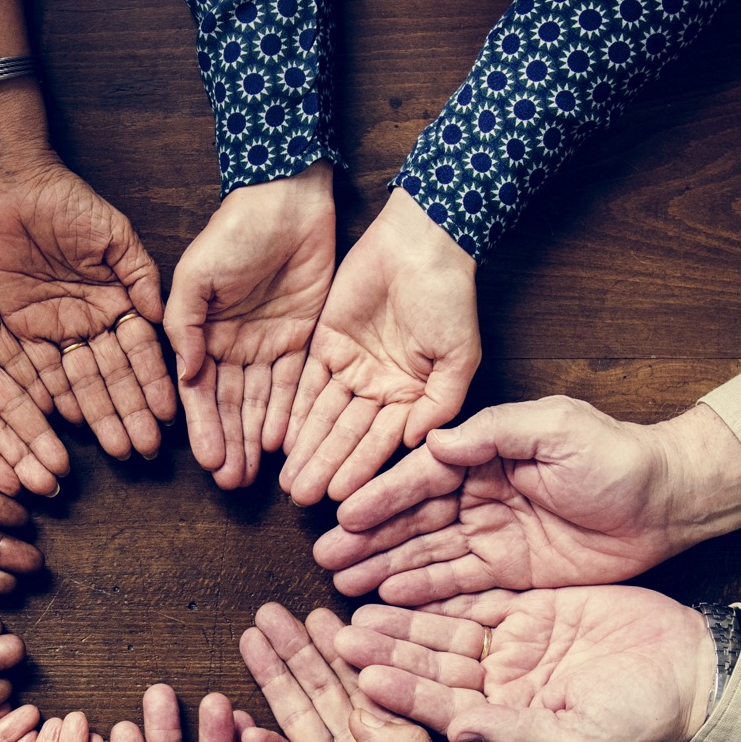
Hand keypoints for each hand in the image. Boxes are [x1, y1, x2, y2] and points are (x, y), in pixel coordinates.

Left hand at [0, 163, 174, 460]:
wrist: (15, 187)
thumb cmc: (70, 203)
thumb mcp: (115, 235)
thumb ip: (140, 275)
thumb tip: (163, 317)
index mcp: (118, 301)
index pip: (140, 351)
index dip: (153, 383)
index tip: (167, 415)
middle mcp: (91, 322)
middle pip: (113, 375)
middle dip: (129, 412)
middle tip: (144, 449)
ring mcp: (58, 328)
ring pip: (82, 380)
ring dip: (99, 414)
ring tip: (117, 447)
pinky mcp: (23, 327)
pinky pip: (40, 368)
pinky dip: (55, 393)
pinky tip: (73, 421)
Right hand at [164, 163, 335, 489]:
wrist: (287, 200)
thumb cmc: (234, 231)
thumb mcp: (196, 276)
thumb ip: (184, 326)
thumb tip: (185, 376)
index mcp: (202, 334)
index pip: (201, 392)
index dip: (204, 428)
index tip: (209, 462)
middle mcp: (233, 347)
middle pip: (232, 406)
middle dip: (232, 444)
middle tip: (234, 483)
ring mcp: (268, 345)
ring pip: (262, 403)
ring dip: (258, 439)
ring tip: (257, 476)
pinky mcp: (303, 339)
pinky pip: (296, 385)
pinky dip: (290, 414)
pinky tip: (286, 443)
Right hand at [236, 604, 475, 741]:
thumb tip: (364, 704)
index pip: (366, 684)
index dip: (340, 649)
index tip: (315, 616)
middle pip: (324, 691)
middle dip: (295, 652)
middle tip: (266, 615)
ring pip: (297, 718)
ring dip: (273, 681)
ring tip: (248, 643)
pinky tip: (241, 720)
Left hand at [280, 189, 480, 505]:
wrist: (420, 243)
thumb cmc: (450, 297)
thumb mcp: (459, 356)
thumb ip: (440, 403)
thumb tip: (417, 445)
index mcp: (413, 395)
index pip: (383, 441)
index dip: (362, 469)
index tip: (341, 499)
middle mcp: (380, 388)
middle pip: (348, 435)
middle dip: (326, 466)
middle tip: (302, 499)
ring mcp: (352, 367)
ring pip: (324, 416)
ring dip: (307, 448)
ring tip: (289, 481)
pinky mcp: (326, 343)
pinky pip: (306, 384)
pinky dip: (294, 411)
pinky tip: (281, 439)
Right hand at [318, 397, 740, 599]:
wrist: (668, 502)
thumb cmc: (616, 456)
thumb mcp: (555, 428)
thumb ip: (494, 432)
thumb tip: (433, 438)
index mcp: (485, 454)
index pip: (421, 476)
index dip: (382, 498)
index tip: (343, 516)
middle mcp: (478, 495)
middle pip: (412, 521)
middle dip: (367, 540)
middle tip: (324, 561)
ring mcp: (491, 535)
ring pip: (425, 555)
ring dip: (383, 569)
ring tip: (342, 585)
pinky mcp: (509, 572)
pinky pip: (456, 583)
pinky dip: (421, 592)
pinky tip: (387, 599)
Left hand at [333, 587, 715, 741]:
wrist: (691, 671)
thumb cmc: (641, 717)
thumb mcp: (578, 737)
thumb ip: (516, 734)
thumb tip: (459, 730)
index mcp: (503, 722)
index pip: (439, 707)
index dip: (399, 692)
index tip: (361, 677)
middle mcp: (497, 686)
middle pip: (429, 667)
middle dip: (384, 651)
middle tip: (336, 633)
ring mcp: (511, 646)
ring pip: (442, 631)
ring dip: (400, 619)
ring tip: (353, 605)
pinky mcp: (529, 609)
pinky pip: (474, 598)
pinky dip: (440, 591)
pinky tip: (401, 578)